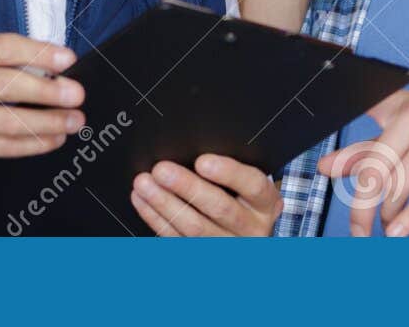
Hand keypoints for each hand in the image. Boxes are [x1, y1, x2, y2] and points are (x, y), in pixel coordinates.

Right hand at [0, 33, 84, 172]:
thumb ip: (0, 60)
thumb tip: (52, 66)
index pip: (3, 48)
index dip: (38, 53)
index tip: (67, 59)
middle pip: (7, 86)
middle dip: (47, 91)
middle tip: (76, 94)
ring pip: (8, 122)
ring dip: (47, 123)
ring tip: (74, 121)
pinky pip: (3, 146)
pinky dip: (32, 144)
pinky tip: (53, 139)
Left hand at [129, 155, 282, 236]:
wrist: (243, 237)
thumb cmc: (241, 200)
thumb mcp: (245, 186)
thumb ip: (228, 172)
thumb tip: (190, 150)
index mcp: (265, 204)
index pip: (253, 186)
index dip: (229, 173)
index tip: (202, 161)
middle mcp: (251, 228)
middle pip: (220, 208)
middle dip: (187, 187)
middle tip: (161, 170)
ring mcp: (229, 247)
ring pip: (195, 228)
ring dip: (165, 204)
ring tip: (144, 184)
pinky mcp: (205, 258)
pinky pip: (177, 240)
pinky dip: (156, 218)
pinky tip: (143, 201)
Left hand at [317, 92, 408, 235]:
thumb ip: (368, 148)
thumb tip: (326, 167)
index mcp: (399, 103)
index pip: (358, 114)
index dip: (341, 134)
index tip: (320, 168)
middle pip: (375, 167)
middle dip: (361, 206)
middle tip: (356, 231)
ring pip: (398, 183)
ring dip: (387, 214)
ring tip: (386, 226)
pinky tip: (398, 232)